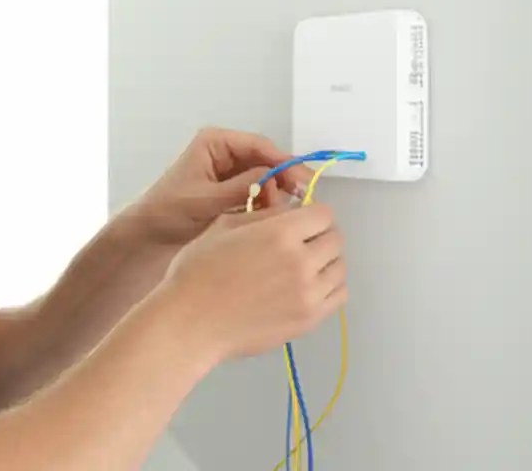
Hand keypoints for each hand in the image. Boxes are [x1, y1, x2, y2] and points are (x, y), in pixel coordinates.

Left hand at [130, 127, 313, 244]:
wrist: (150, 232)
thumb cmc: (169, 210)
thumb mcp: (207, 199)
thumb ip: (241, 187)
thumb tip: (274, 180)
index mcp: (215, 142)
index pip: (259, 145)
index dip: (284, 161)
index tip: (303, 180)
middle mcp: (225, 151)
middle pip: (266, 159)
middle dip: (282, 179)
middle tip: (301, 200)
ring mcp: (230, 169)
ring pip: (265, 176)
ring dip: (274, 193)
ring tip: (277, 214)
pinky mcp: (232, 188)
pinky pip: (258, 190)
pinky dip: (265, 202)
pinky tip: (268, 217)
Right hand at [160, 204, 346, 360]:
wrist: (191, 322)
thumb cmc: (198, 271)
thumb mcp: (224, 227)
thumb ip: (262, 215)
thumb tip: (287, 209)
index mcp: (280, 233)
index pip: (323, 213)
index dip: (310, 213)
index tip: (298, 220)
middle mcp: (301, 261)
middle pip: (335, 239)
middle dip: (319, 235)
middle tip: (299, 243)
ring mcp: (309, 294)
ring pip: (340, 267)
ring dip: (325, 261)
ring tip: (302, 267)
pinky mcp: (309, 319)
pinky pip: (338, 296)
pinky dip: (329, 287)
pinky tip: (307, 287)